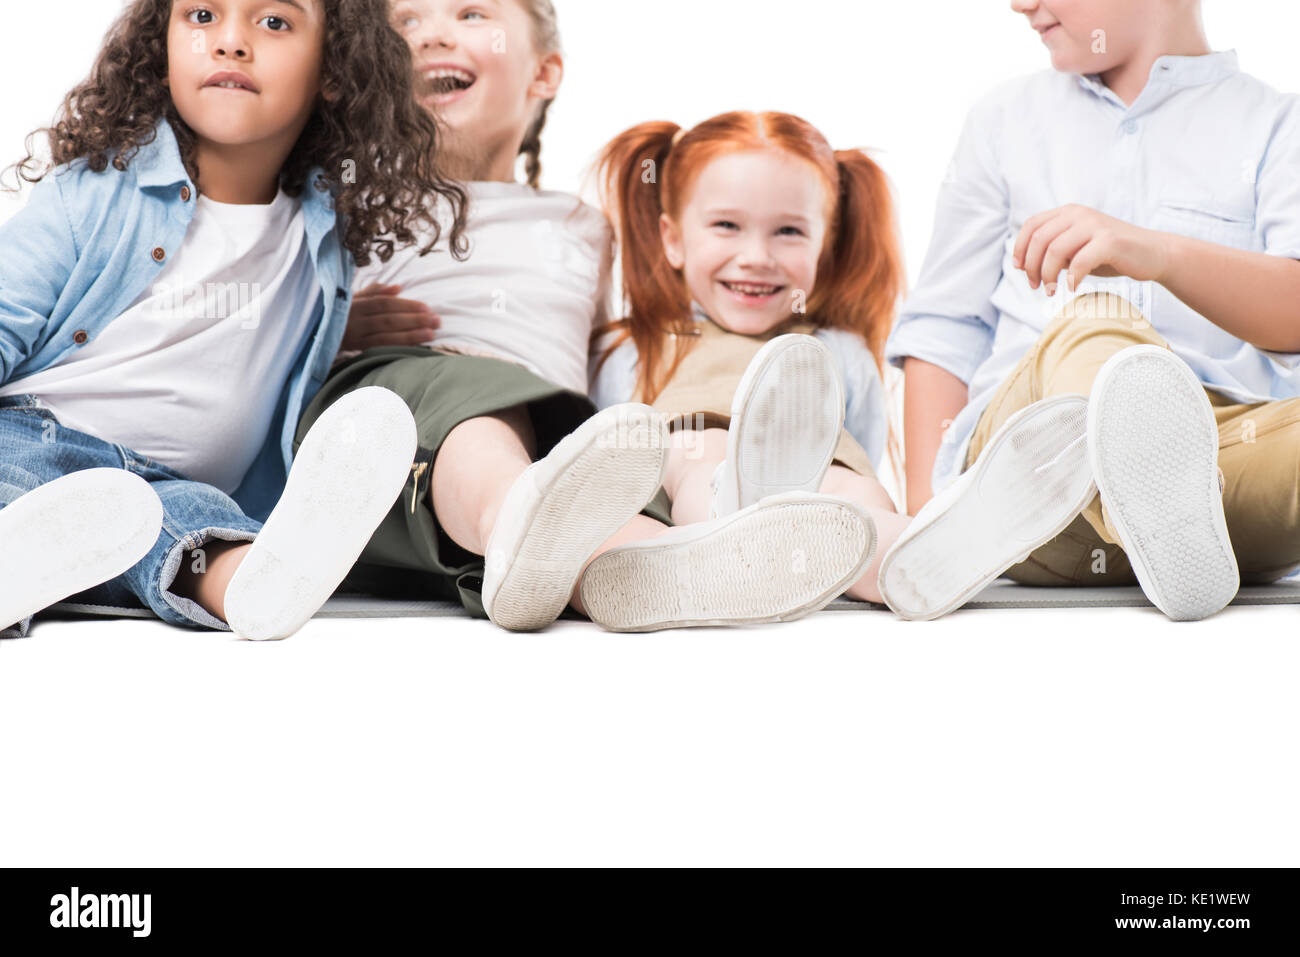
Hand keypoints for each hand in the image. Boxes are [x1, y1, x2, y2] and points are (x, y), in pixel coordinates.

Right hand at [341, 283, 439, 350]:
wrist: (314, 333)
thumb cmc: (338, 312)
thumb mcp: (351, 298)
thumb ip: (373, 292)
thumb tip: (397, 288)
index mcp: (353, 304)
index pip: (383, 304)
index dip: (406, 305)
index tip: (427, 307)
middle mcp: (352, 321)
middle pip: (387, 320)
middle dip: (414, 320)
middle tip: (437, 320)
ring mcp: (354, 338)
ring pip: (385, 337)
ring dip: (410, 336)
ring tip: (431, 334)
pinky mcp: (355, 352)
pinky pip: (380, 350)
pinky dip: (398, 347)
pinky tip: (415, 347)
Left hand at [1012, 205, 1171, 294]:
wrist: (1152, 254)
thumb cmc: (1110, 255)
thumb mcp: (1075, 250)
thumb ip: (1052, 252)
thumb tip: (1021, 264)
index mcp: (1068, 213)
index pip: (1031, 225)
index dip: (1019, 248)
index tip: (1019, 270)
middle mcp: (1079, 214)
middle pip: (1039, 240)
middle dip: (1032, 267)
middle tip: (1036, 287)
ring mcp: (1095, 225)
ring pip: (1055, 250)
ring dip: (1048, 275)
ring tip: (1051, 291)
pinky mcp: (1110, 241)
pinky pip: (1080, 261)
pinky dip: (1072, 278)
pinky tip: (1072, 288)